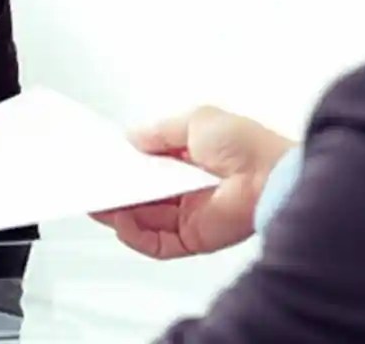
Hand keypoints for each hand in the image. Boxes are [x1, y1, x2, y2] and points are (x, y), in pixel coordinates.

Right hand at [91, 106, 294, 258]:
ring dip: (118, 214)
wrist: (270, 174)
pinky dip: (134, 235)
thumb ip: (160, 131)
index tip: (103, 162)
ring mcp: (190, 216)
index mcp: (191, 161)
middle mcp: (189, 190)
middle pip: (141, 197)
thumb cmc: (246, 144)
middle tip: (94, 185)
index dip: (125, 166)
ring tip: (99, 203)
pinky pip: (156, 244)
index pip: (148, 168)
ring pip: (143, 221)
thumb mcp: (195, 120)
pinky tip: (122, 221)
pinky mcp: (193, 239)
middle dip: (116, 192)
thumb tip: (133, 137)